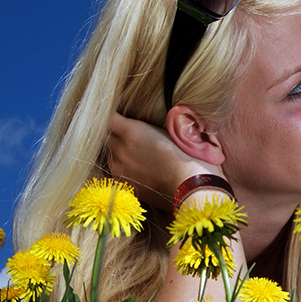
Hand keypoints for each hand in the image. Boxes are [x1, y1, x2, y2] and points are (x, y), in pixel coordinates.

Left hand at [106, 111, 221, 208]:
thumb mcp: (173, 131)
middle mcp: (120, 150)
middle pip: (106, 135)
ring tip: (140, 151)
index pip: (106, 117)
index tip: (116, 112)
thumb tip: (146, 123)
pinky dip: (125, 167)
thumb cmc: (191, 157)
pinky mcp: (124, 185)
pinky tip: (143, 167)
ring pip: (110, 153)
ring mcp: (119, 169)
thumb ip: (151, 126)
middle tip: (132, 132)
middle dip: (115, 132)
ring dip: (119, 150)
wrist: (194, 189)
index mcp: (132, 132)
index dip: (109, 113)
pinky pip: (117, 170)